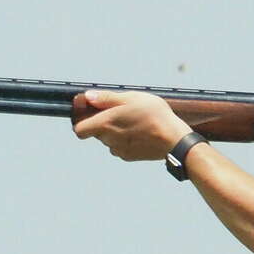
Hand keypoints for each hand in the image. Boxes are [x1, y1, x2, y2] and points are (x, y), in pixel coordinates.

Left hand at [72, 89, 190, 161]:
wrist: (173, 139)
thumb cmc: (153, 115)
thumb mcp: (130, 98)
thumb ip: (106, 98)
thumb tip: (88, 97)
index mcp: (105, 124)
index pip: (79, 130)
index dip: (81, 121)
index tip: (89, 112)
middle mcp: (108, 139)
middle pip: (95, 132)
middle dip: (102, 122)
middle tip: (119, 111)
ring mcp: (118, 150)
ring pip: (108, 139)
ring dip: (114, 131)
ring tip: (132, 121)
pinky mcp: (129, 156)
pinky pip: (119, 147)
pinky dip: (124, 140)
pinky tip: (138, 132)